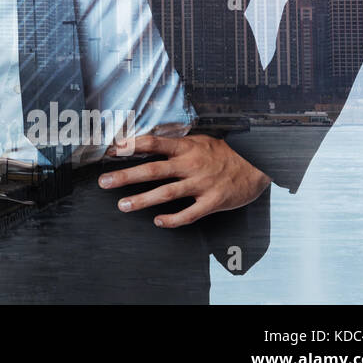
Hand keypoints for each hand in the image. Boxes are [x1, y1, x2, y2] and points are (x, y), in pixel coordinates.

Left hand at [97, 134, 270, 227]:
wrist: (257, 164)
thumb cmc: (223, 153)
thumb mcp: (198, 141)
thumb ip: (174, 146)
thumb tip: (144, 144)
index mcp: (186, 147)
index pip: (152, 144)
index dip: (130, 146)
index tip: (110, 151)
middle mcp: (191, 165)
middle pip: (153, 170)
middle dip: (126, 176)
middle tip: (104, 182)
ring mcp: (201, 184)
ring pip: (167, 193)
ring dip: (142, 200)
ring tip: (123, 205)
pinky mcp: (213, 201)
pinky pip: (190, 213)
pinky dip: (173, 219)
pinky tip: (158, 221)